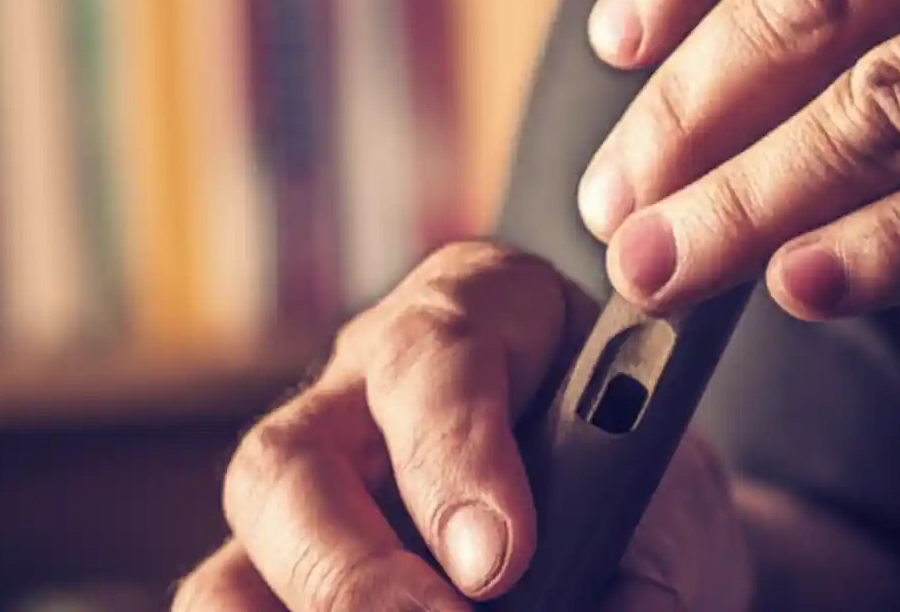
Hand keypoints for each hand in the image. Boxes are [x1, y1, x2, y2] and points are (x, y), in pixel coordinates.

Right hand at [172, 242, 751, 611]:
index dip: (454, 458)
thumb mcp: (667, 511)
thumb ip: (639, 573)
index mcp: (472, 318)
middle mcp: (360, 391)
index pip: (431, 356)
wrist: (634, 532)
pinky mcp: (276, 573)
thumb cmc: (639, 490)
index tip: (499, 560)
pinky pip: (234, 610)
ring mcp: (304, 487)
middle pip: (286, 462)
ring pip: (232, 561)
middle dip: (352, 579)